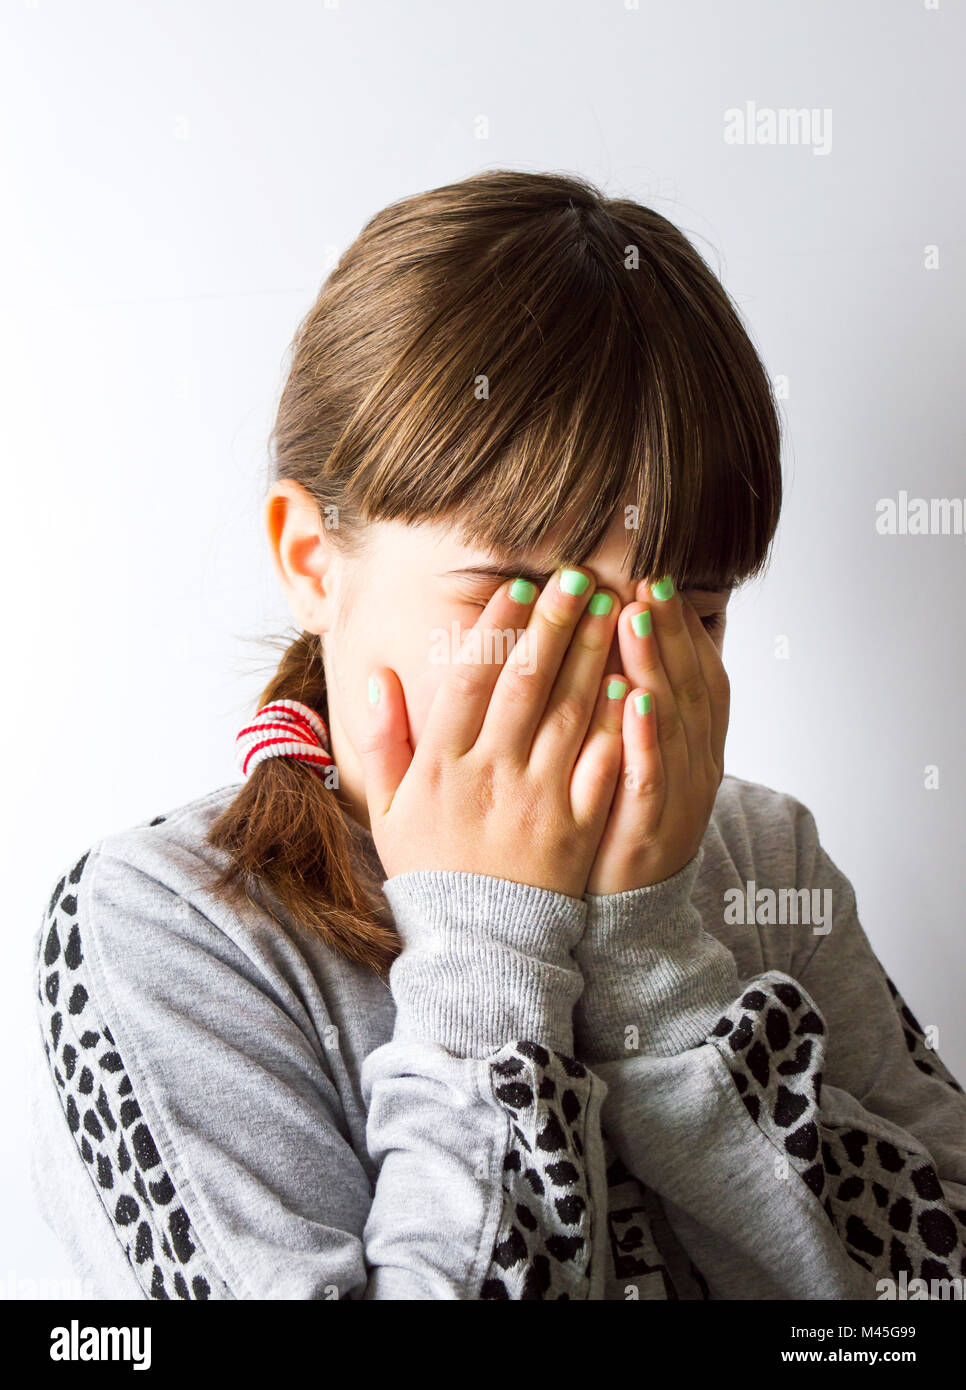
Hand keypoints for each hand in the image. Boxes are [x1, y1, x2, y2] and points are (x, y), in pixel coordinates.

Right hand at [359, 568, 626, 898]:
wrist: (478, 949)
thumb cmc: (431, 874)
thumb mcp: (387, 811)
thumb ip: (380, 744)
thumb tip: (375, 680)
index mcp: (442, 766)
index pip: (472, 680)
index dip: (496, 628)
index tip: (519, 587)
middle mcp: (490, 776)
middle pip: (526, 683)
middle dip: (553, 623)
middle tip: (577, 578)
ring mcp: (538, 802)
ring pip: (568, 713)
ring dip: (590, 656)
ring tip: (609, 609)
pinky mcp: (579, 829)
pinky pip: (601, 766)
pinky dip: (616, 723)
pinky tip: (632, 682)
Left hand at [584, 577, 729, 895]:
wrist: (623, 922)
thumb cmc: (618, 827)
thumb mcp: (638, 764)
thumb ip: (637, 707)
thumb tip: (617, 642)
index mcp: (695, 748)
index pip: (697, 676)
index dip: (682, 629)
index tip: (655, 581)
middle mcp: (694, 769)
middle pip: (687, 690)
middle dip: (667, 634)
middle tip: (646, 583)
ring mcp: (673, 803)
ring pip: (672, 727)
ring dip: (655, 670)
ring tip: (635, 620)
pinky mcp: (644, 837)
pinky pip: (647, 782)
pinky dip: (643, 741)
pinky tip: (629, 703)